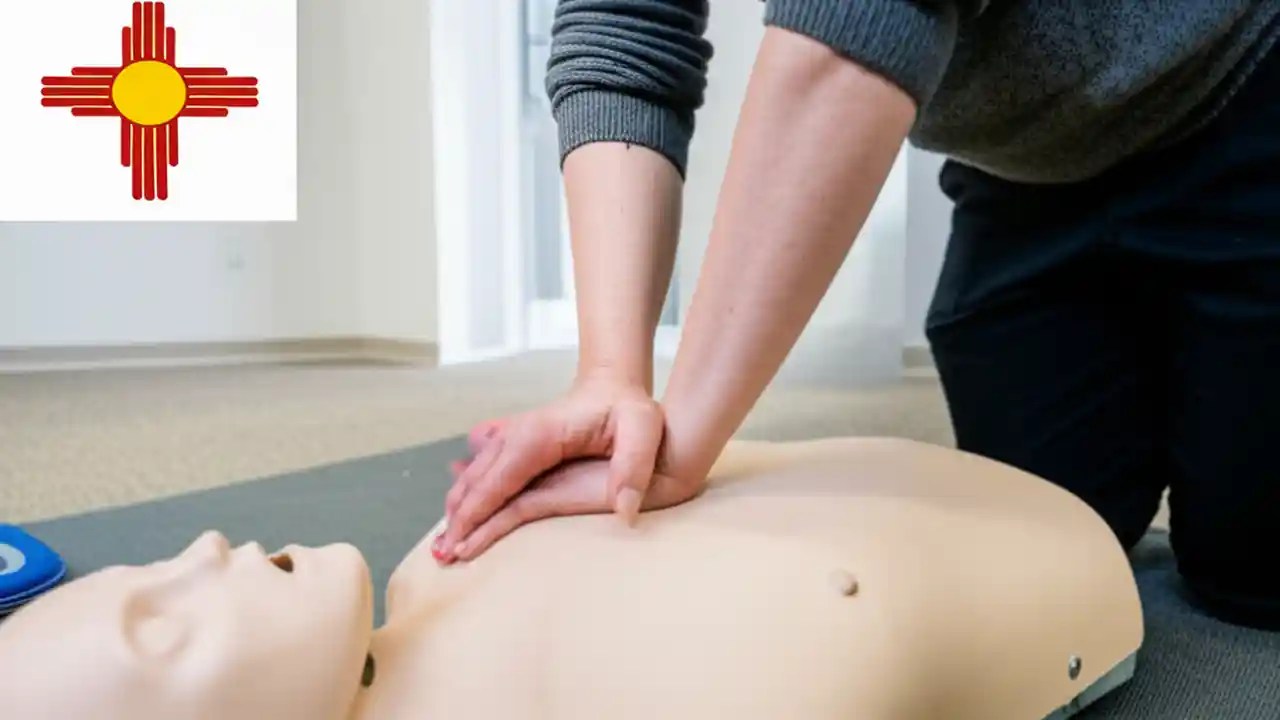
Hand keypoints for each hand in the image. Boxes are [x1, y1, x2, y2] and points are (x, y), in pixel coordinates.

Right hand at [436, 377, 663, 558]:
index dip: (480, 508)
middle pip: (480, 480)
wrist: (619, 390)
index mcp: (541, 433)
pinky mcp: (523, 457)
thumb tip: (623, 511)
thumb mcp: (644, 428)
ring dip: (458, 511)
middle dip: (460, 517)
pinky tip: (456, 514)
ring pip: (476, 479)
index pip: (501, 475)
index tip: (463, 539)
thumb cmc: (631, 408)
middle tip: (444, 554)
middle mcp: (520, 437)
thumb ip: (634, 467)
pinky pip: (489, 479)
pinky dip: (470, 498)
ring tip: (443, 547)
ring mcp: (517, 446)